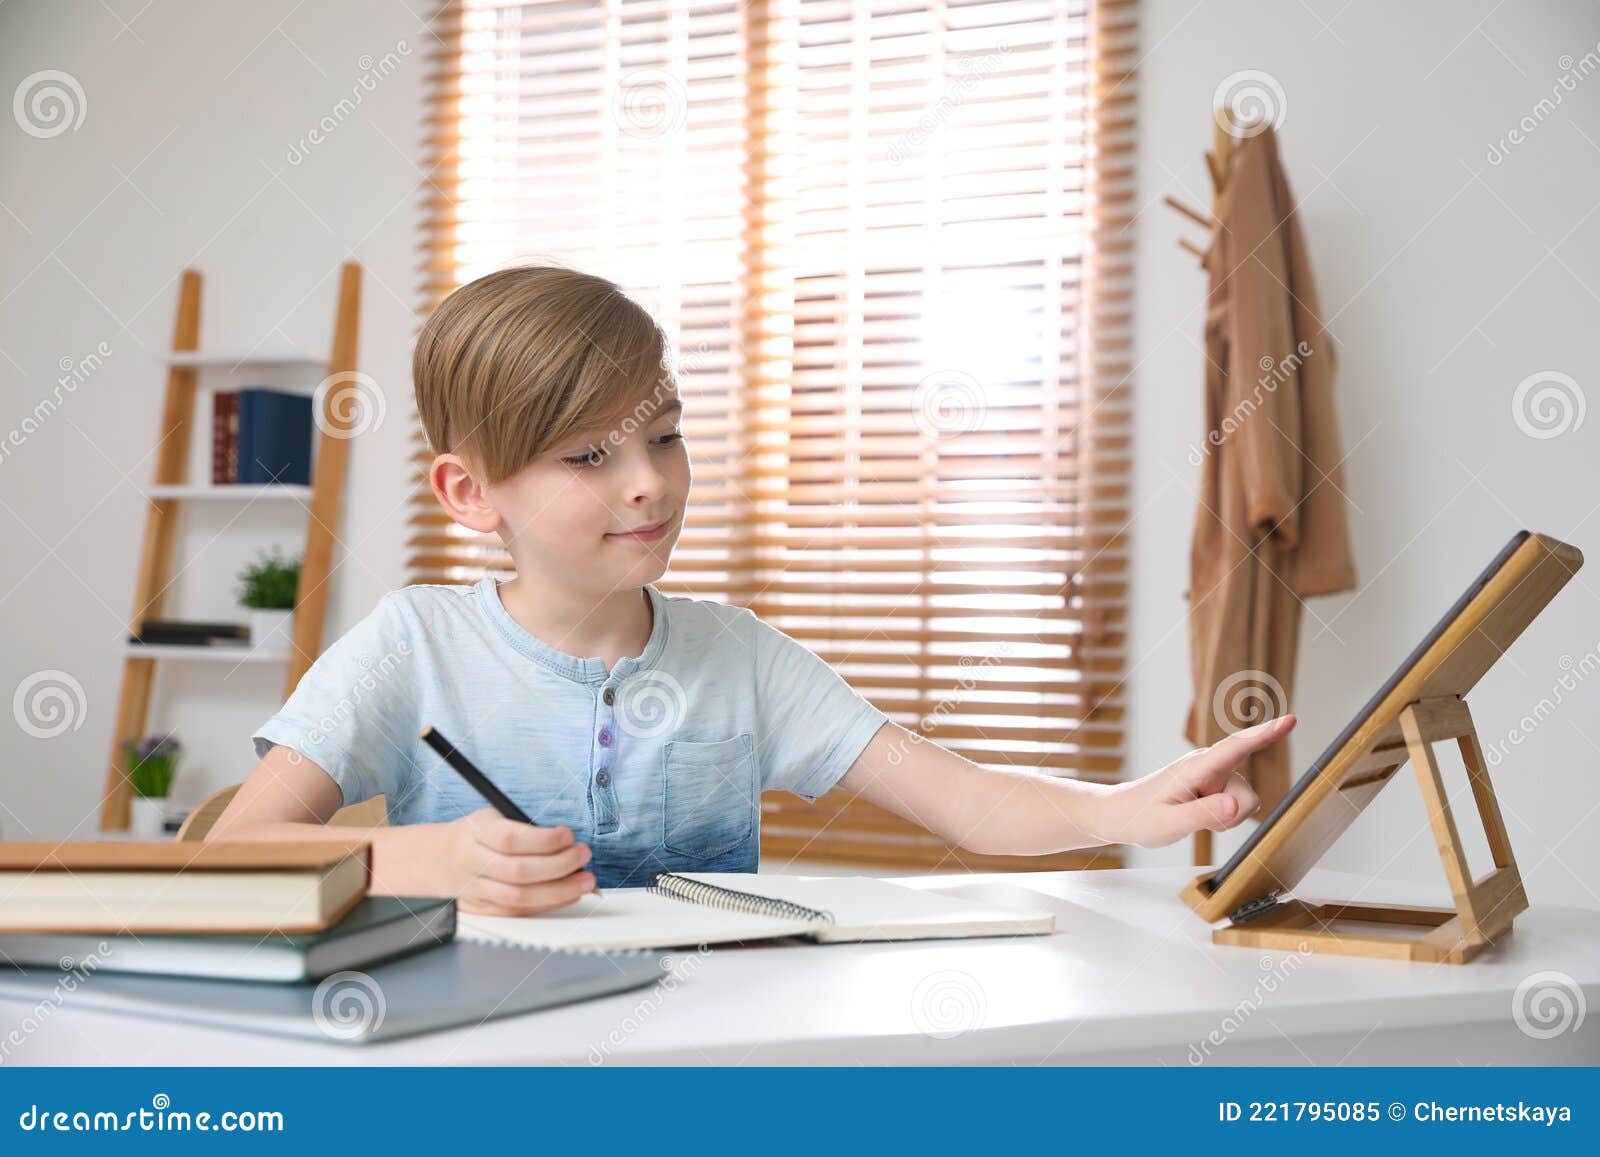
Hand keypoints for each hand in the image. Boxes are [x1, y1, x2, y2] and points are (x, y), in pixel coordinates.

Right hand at [434, 808, 597, 915]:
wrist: (440, 861)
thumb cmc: (477, 835)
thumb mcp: (492, 818)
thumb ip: (523, 828)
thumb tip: (566, 842)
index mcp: (475, 833)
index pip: (510, 839)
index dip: (543, 840)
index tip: (568, 835)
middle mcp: (472, 864)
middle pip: (518, 872)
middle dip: (559, 865)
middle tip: (583, 855)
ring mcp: (476, 891)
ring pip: (520, 898)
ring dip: (560, 890)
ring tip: (586, 880)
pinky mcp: (483, 910)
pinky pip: (519, 912)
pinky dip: (549, 904)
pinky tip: (569, 894)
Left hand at [1092, 715, 1294, 848]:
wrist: (1120, 814)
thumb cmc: (1140, 817)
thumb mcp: (1169, 823)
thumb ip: (1203, 814)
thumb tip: (1235, 806)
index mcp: (1196, 767)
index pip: (1236, 748)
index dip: (1265, 734)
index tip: (1290, 720)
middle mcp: (1208, 766)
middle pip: (1246, 794)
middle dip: (1232, 815)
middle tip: (1197, 819)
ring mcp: (1212, 775)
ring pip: (1243, 804)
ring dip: (1225, 818)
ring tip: (1193, 816)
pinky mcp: (1214, 785)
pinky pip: (1235, 807)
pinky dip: (1222, 817)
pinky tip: (1199, 815)